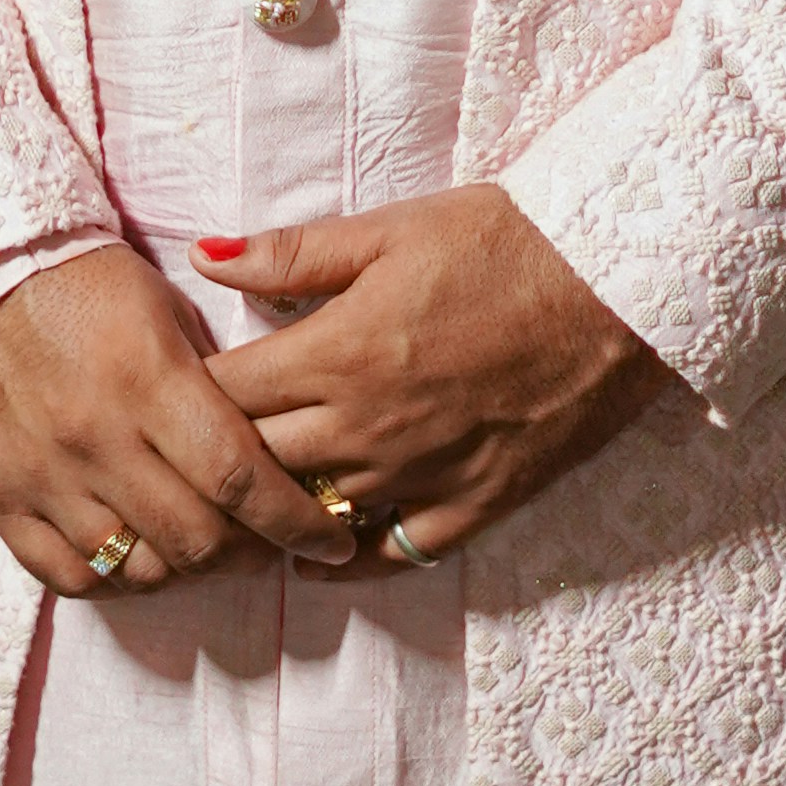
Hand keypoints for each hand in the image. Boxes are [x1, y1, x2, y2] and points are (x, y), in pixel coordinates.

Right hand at [0, 244, 354, 600]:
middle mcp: (95, 435)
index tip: (330, 539)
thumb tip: (272, 456)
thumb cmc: (82, 284)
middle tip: (270, 544)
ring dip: (188, 569)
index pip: (240, 477)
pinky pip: (69, 575)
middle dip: (252, 554)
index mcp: (147, 378)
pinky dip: (116, 577)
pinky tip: (139, 555)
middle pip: (197, 538)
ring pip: (139, 567)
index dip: (297, 522)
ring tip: (207, 548)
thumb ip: (216, 387)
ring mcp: (42, 473)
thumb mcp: (165, 309)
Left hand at [201, 187, 664, 560]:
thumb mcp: (389, 230)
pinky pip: (395, 553)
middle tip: (190, 458)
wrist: (616, 287)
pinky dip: (351, 556)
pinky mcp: (475, 504)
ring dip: (273, 514)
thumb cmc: (502, 244)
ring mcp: (421, 474)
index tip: (169, 395)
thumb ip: (290, 253)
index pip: (224, 397)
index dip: (186, 398)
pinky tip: (323, 551)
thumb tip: (201, 256)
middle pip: (256, 465)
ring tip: (242, 508)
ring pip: (314, 517)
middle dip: (216, 461)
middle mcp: (368, 426)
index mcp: (338, 353)